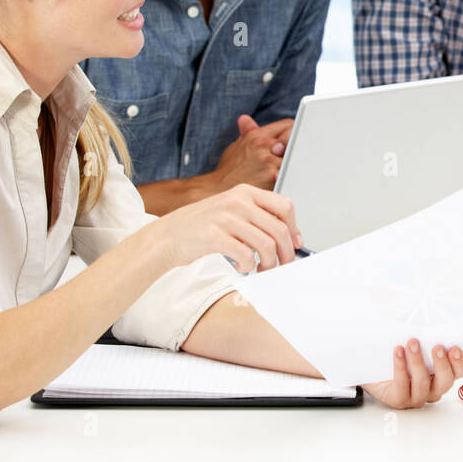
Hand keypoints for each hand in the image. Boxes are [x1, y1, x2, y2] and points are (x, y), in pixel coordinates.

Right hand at [147, 183, 301, 273]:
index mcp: (245, 192)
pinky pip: (247, 255)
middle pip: (279, 229)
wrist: (166, 236)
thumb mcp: (231, 211)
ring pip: (266, 244)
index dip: (294, 227)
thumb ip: (257, 217)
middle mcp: (238, 201)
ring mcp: (226, 218)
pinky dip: (249, 266)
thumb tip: (290, 236)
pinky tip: (242, 266)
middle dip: (286, 252)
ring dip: (269, 263)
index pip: (285, 206)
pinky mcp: (215, 236)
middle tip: (282, 264)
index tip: (295, 243)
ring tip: (261, 269)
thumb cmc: (200, 226)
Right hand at [209, 115, 293, 191]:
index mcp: (256, 135)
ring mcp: (269, 160)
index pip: (288, 125)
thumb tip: (245, 119)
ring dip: (294, 163)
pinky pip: (291, 172)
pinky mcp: (273, 176)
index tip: (291, 143)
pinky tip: (288, 179)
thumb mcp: (236, 147)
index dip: (291, 134)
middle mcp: (263, 145)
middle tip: (292, 156)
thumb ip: (247, 132)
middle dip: (296, 146)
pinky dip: (291, 175)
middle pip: (295, 137)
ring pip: (296, 156)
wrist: (218, 191)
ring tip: (289, 169)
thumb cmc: (229, 171)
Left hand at [363, 339, 462, 408]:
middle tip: (437, 347)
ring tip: (412, 343)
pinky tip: (398, 351)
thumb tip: (434, 322)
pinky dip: (400, 367)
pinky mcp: (398, 399)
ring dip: (418, 362)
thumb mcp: (415, 343)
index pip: (458, 372)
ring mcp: (415, 396)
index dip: (459, 362)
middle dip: (442, 364)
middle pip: (445, 382)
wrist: (372, 368)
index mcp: (441, 375)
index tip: (454, 348)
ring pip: (422, 384)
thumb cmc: (398, 354)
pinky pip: (402, 386)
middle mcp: (431, 388)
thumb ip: (428, 337)